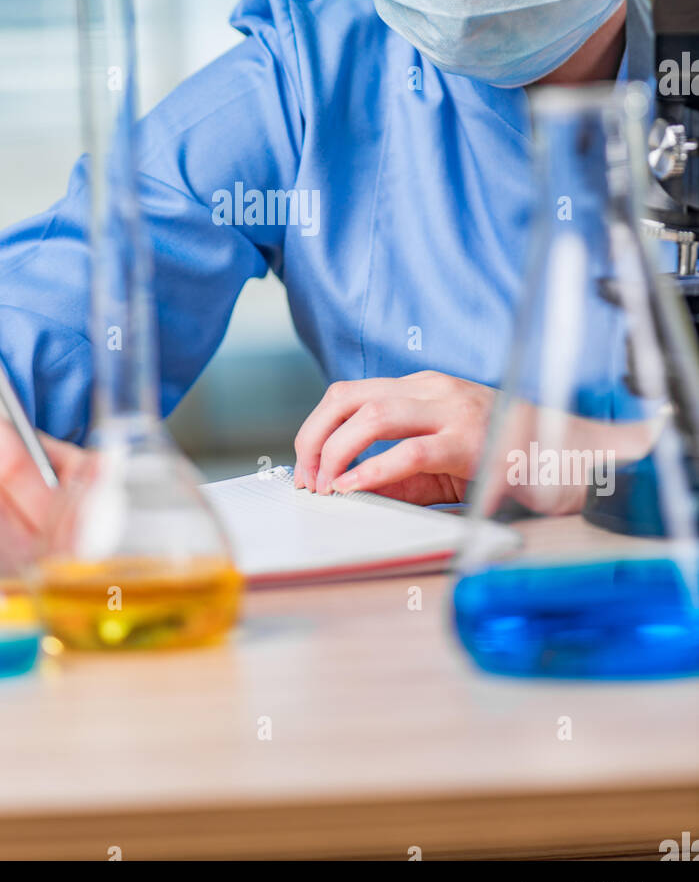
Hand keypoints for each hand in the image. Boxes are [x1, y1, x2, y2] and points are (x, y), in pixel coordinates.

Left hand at [293, 371, 496, 503]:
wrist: (577, 459)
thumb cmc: (513, 459)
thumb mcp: (444, 463)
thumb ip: (399, 476)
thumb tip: (347, 491)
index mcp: (423, 389)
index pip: (349, 395)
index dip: (315, 429)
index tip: (304, 468)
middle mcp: (433, 390)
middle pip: (348, 398)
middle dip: (314, 437)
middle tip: (304, 478)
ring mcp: (453, 410)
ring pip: (372, 414)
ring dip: (335, 452)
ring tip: (324, 485)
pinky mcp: (472, 442)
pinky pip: (410, 451)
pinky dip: (373, 471)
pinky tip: (354, 488)